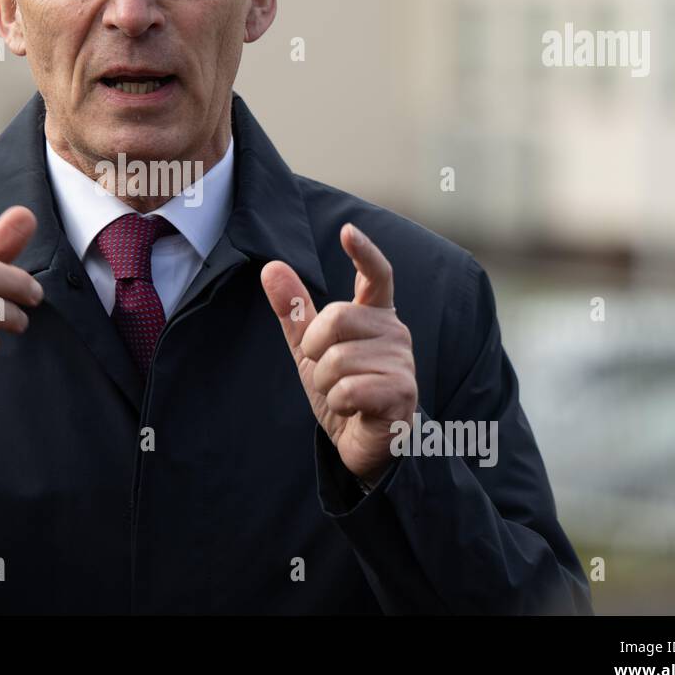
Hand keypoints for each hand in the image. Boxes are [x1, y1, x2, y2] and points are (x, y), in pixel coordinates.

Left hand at [260, 223, 416, 484]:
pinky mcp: (403, 392)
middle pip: (339, 317)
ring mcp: (403, 361)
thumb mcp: (310, 349)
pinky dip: (339, 402)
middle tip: (324, 370)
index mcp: (375, 315)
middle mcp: (395, 331)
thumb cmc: (343, 390)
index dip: (364, 252)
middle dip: (315, 348)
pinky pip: (350, 388)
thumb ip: (295, 310)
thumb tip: (271, 267)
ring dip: (326, 382)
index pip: (377, 274)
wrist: (362, 442)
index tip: (347, 231)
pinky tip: (352, 408)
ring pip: (339, 358)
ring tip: (342, 394)